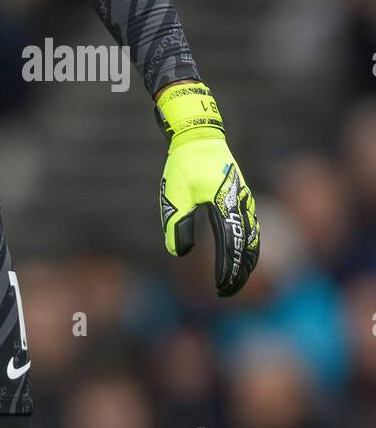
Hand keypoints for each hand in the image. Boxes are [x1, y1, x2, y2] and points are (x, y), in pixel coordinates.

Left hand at [155, 81, 259, 296]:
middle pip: (247, 247)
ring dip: (247, 262)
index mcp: (224, 205)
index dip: (227, 271)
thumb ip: (178, 223)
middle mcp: (240, 205)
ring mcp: (245, 201)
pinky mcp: (243, 197)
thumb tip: (180, 253)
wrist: (199, 136)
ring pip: (253, 239)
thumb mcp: (175, 194)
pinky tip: (242, 257)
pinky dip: (250, 246)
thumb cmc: (184, 164)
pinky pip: (252, 227)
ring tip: (236, 281)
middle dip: (239, 272)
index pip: (230, 247)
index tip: (219, 289)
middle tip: (226, 292)